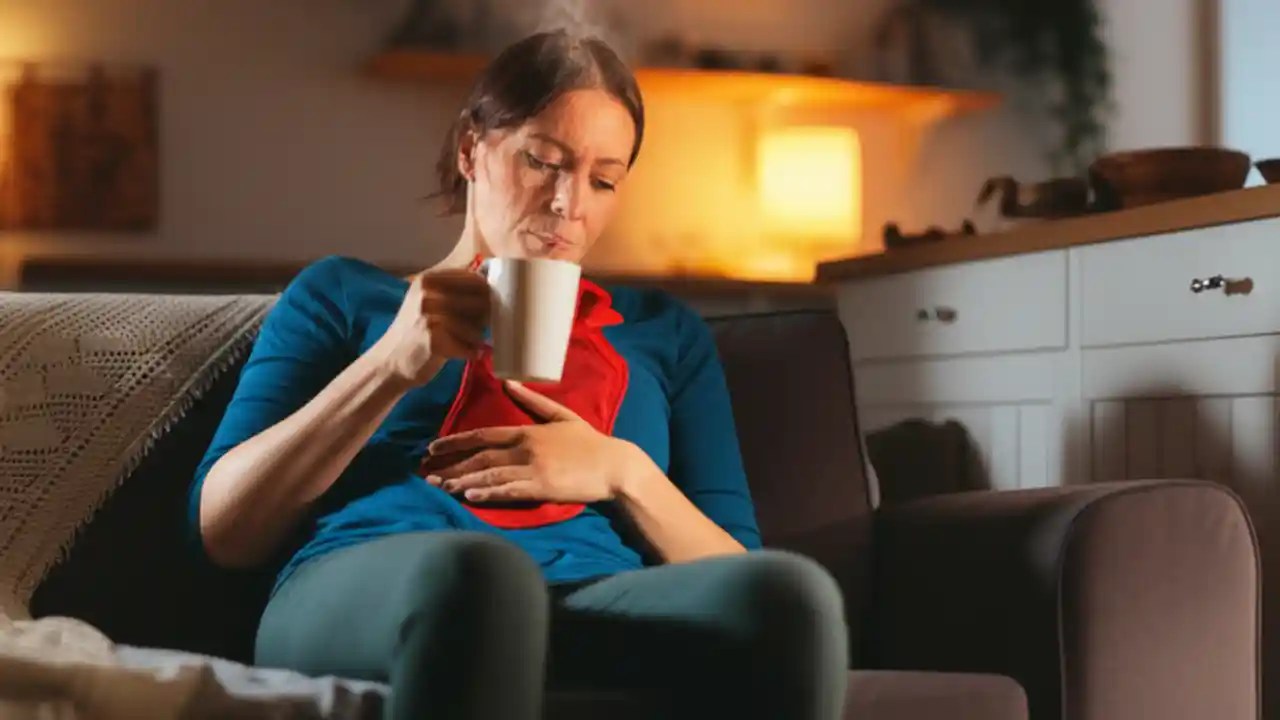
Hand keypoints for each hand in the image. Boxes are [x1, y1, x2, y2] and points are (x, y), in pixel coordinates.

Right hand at [371, 268, 489, 386]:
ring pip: (476, 327)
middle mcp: (428, 294)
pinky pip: (469, 346)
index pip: (472, 278)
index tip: (487, 304)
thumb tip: (492, 288)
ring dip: (476, 338)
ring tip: (465, 342)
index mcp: (428, 280)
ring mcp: (430, 317)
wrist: (388, 362)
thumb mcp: (427, 300)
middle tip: (478, 327)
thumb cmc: (414, 331)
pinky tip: (463, 353)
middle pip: (478, 301)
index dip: (486, 293)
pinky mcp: (434, 341)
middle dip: (484, 316)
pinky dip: (471, 353)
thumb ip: (453, 290)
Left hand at [424, 381, 649, 503]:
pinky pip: (508, 492)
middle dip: (451, 466)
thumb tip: (509, 380)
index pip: (483, 435)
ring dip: (462, 482)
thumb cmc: (589, 441)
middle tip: (427, 474)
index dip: (455, 442)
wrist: (614, 465)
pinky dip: (487, 494)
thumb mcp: (561, 415)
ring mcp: (533, 470)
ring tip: (440, 487)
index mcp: (527, 431)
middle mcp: (525, 449)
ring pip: (489, 476)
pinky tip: (469, 497)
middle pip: (480, 458)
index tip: (433, 448)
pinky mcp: (542, 488)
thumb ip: (533, 400)